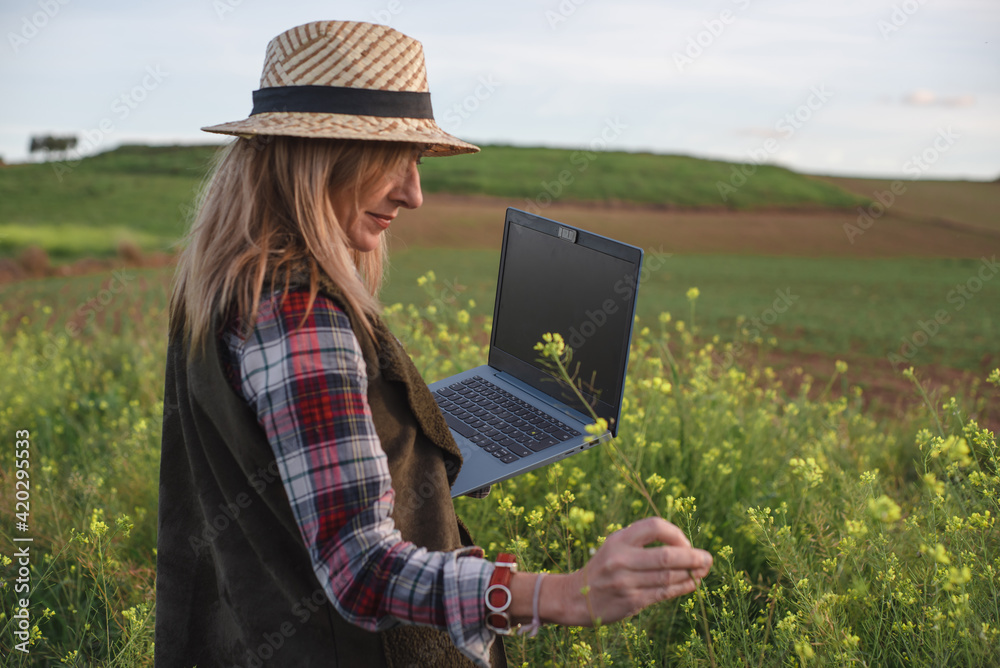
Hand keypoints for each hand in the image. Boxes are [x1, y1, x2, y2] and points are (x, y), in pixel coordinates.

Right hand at [511, 517, 711, 626]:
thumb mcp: (617, 545)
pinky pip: (664, 593)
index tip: (685, 543)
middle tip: (709, 558)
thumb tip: (686, 545)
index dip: (676, 534)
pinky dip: (682, 587)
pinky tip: (692, 584)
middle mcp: (621, 559)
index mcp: (619, 539)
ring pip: (669, 576)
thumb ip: (644, 542)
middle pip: (667, 555)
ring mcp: (626, 581)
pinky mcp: (631, 601)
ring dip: (692, 574)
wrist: (576, 597)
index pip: (655, 526)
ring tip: (703, 572)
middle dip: (693, 557)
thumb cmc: (605, 567)